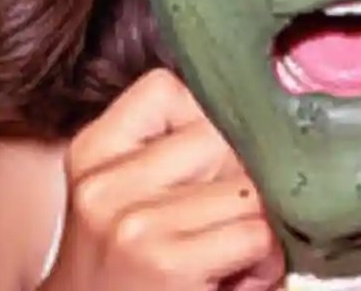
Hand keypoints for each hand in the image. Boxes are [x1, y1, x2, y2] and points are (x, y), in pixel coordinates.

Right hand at [41, 69, 283, 290]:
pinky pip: (256, 233)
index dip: (209, 119)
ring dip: (263, 220)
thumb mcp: (127, 193)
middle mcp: (105, 185)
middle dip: (245, 173)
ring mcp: (136, 223)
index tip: (213, 158)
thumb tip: (259, 113)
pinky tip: (244, 272)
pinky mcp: (167, 263)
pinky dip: (267, 256)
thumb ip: (172, 147)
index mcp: (93, 152)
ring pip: (249, 187)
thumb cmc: (130, 266)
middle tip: (233, 213)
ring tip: (238, 247)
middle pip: (220, 137)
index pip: (169, 88)